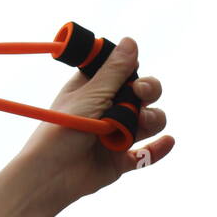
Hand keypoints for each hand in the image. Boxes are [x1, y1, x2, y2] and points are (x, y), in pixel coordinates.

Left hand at [14, 37, 172, 211]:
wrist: (49, 174)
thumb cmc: (60, 130)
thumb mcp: (89, 96)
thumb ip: (114, 72)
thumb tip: (130, 42)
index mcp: (94, 89)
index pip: (123, 71)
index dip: (132, 70)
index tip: (132, 70)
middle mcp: (107, 109)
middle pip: (143, 94)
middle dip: (149, 91)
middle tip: (139, 93)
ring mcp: (116, 135)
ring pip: (150, 121)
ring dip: (152, 119)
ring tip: (141, 122)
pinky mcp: (121, 160)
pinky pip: (148, 154)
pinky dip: (158, 149)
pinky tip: (167, 141)